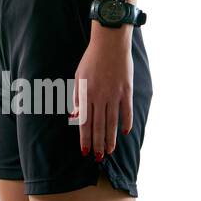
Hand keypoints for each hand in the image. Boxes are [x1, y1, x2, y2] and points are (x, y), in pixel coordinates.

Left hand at [71, 24, 134, 160]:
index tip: (85, 151)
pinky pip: (126, 110)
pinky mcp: (126, 90)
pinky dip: (126, 122)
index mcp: (86, 93)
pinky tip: (124, 133)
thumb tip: (74, 116)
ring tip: (110, 151)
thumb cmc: (91, 60)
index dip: (84, 138)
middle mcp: (100, 96)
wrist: (110, 43)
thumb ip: (76, 97)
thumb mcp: (78, 76)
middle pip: (98, 125)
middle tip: (98, 157)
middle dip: (97, 143)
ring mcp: (114, 94)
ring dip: (111, 138)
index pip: (84, 121)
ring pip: (112, 121)